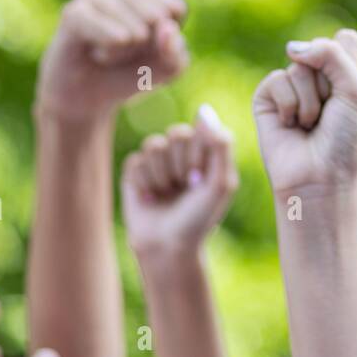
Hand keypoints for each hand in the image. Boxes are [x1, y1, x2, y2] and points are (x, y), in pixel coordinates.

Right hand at [35, 0, 188, 119]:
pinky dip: (110, 49)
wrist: (88, 98)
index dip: (166, 39)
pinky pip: (109, 32)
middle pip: (156, 16)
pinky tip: (99, 54)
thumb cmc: (130, 73)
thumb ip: (176, 51)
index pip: (175, 8)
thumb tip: (167, 28)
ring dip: (127, 50)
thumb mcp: (167, 69)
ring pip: (134, 26)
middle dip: (147, 45)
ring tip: (110, 54)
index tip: (147, 46)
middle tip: (124, 51)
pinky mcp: (73, 12)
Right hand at [122, 105, 237, 258]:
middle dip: (181, 165)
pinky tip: (150, 198)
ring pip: (154, 144)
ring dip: (162, 175)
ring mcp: (158, 160)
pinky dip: (145, 183)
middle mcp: (183, 152)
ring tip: (167, 193)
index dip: (198, 153)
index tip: (200, 179)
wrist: (167, 246)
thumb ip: (220, 146)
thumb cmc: (199, 218)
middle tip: (186, 187)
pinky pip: (136, 160)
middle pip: (177, 132)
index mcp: (206, 152)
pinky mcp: (135, 170)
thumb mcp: (221, 184)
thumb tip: (203, 110)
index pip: (202, 127)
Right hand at [253, 29, 356, 195]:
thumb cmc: (345, 141)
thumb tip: (291, 48)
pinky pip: (277, 79)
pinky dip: (289, 105)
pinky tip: (291, 126)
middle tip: (330, 116)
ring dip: (310, 101)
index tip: (352, 98)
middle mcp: (318, 77)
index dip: (349, 65)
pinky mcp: (267, 97)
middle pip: (321, 50)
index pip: (346, 40)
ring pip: (299, 66)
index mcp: (346, 73)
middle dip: (329, 86)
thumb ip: (332, 53)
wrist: (319, 177)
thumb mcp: (356, 89)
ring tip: (310, 125)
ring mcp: (292, 85)